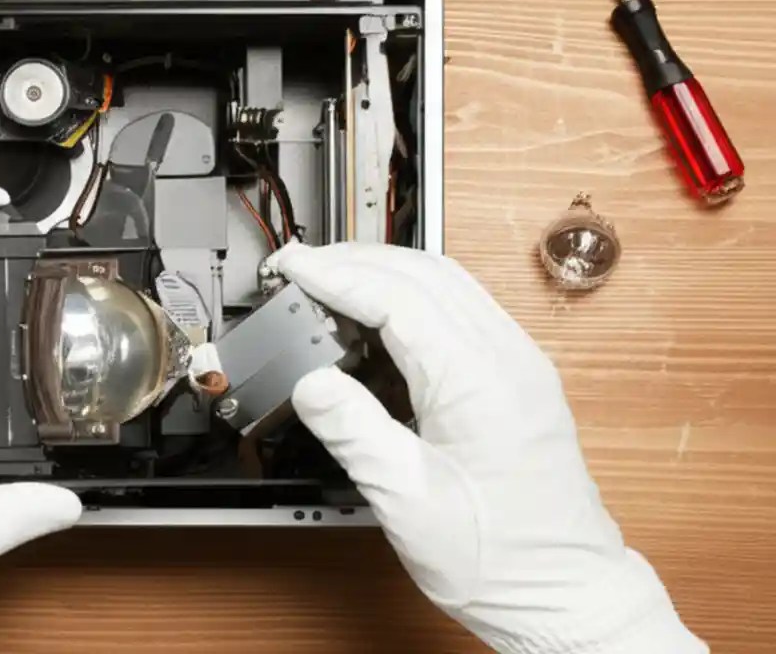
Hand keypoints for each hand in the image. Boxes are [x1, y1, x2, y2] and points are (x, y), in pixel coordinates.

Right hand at [272, 243, 705, 653]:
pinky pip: (463, 310)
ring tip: (328, 282)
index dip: (335, 275)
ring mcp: (518, 364)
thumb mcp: (407, 500)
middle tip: (297, 268)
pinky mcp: (517, 378)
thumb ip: (354, 431)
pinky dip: (412, 296)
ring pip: (447, 284)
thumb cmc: (498, 559)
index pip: (397, 296)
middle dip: (354, 260)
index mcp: (479, 379)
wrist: (564, 592)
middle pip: (424, 273)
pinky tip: (380, 316)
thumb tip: (309, 382)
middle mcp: (507, 358)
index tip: (290, 267)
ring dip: (384, 272)